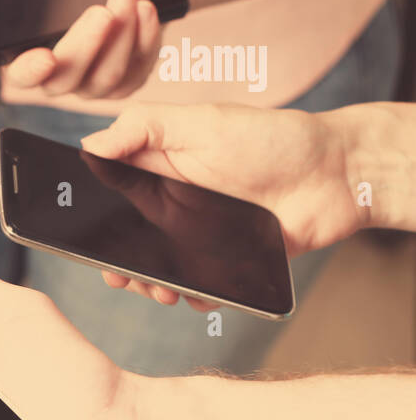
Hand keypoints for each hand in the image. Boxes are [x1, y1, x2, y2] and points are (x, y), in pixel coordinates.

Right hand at [5, 0, 159, 99]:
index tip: (44, 56)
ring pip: (106, 77)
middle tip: (101, 10)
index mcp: (24, 54)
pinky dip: (146, 38)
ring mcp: (93, 81)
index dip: (31, 71)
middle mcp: (57, 76)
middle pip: (66, 80)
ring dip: (121, 36)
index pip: (21, 76)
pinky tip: (146, 8)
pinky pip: (138, 69)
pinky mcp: (128, 77)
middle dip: (86, 45)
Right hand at [80, 104, 360, 307]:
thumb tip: (89, 144)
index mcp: (157, 170)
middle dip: (118, 265)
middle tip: (120, 276)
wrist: (337, 174)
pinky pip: (202, 287)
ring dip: (152, 286)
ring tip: (160, 291)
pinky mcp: (228, 263)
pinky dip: (195, 297)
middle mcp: (172, 205)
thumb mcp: (201, 122)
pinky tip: (196, 296)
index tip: (82, 239)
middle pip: (128, 242)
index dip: (92, 219)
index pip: (109, 197)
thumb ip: (142, 127)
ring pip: (160, 270)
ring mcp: (199, 237)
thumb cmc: (271, 139)